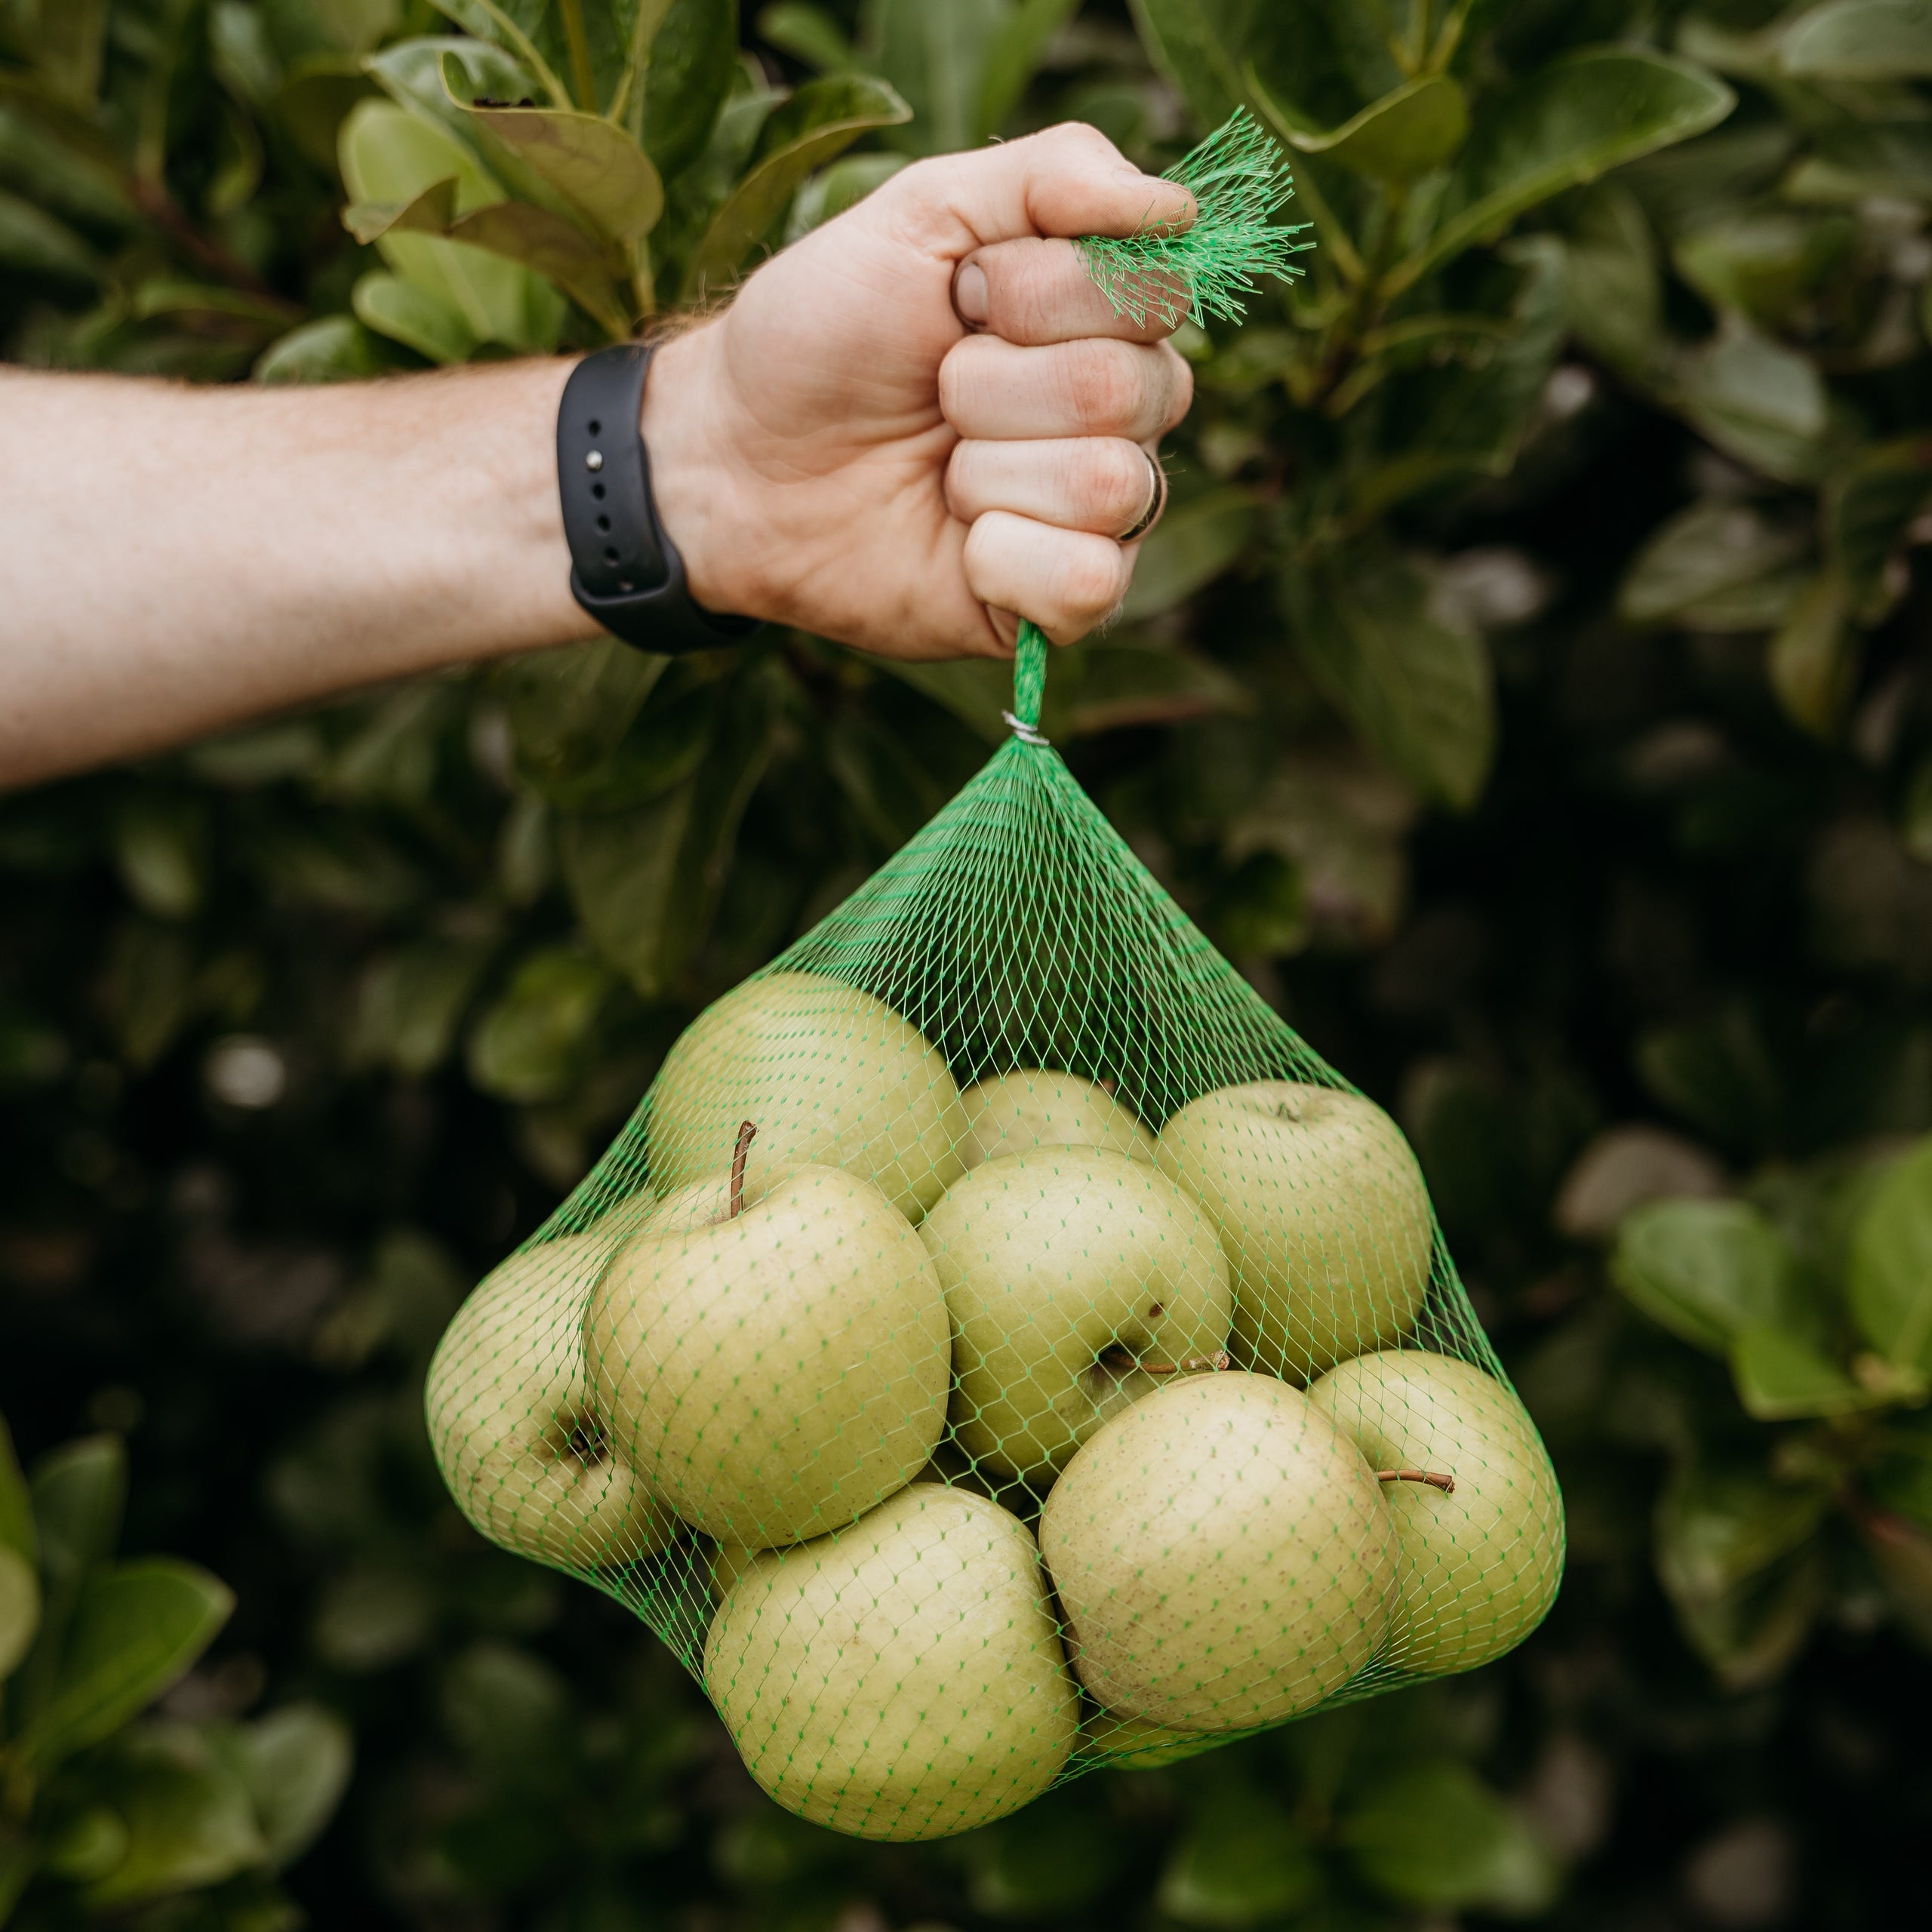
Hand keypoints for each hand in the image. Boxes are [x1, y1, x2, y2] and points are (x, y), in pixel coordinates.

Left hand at [641, 123, 1195, 661]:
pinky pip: (1089, 581)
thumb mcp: (921, 213)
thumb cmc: (824, 334)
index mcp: (1102, 318)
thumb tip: (1181, 207)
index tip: (958, 299)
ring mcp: (1093, 517)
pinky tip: (955, 544)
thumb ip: (1052, 176)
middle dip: (995, 384)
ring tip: (935, 470)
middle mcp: (1117, 417)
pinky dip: (1003, 557)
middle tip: (932, 392)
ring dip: (990, 470)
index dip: (1039, 294)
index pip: (1155, 293)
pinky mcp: (1057, 604)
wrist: (735, 459)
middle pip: (1134, 390)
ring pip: (1112, 486)